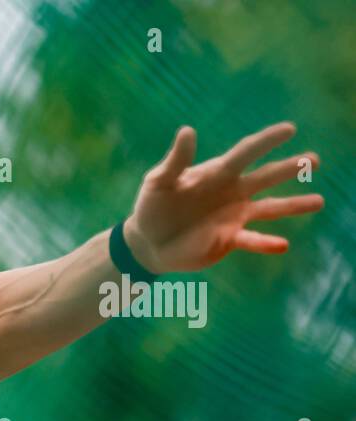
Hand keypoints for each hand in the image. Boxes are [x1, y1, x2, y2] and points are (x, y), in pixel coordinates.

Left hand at [123, 121, 322, 274]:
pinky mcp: (229, 239)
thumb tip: (187, 131)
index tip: (289, 129)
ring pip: (269, 208)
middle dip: (290, 168)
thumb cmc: (152, 206)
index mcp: (217, 173)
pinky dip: (266, 243)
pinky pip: (252, 241)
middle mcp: (232, 192)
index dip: (266, 141)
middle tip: (314, 160)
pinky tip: (282, 245)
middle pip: (266, 177)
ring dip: (293, 205)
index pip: (246, 153)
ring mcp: (233, 216)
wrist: (148, 241)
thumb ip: (175, 161)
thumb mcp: (158, 182)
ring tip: (319, 201)